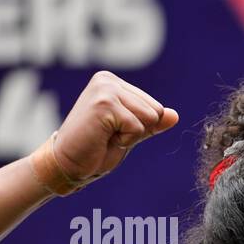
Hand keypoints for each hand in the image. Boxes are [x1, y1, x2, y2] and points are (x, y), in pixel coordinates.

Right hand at [52, 71, 178, 181]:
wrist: (68, 163)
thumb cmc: (97, 148)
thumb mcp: (131, 134)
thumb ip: (152, 123)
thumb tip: (175, 115)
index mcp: (114, 83)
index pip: (156, 107)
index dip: (140, 128)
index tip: (114, 130)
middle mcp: (108, 80)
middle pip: (156, 111)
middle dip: (138, 131)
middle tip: (109, 135)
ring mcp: (105, 89)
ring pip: (149, 118)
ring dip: (131, 136)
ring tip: (106, 135)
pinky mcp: (104, 104)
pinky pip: (138, 128)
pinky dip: (125, 140)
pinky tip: (102, 137)